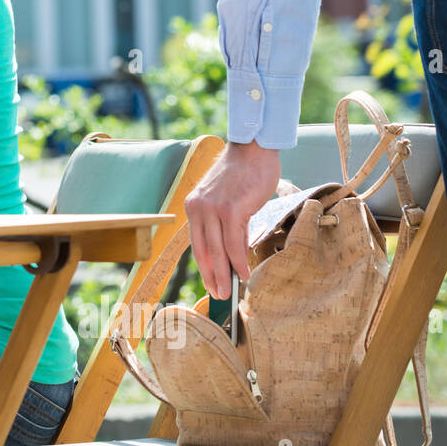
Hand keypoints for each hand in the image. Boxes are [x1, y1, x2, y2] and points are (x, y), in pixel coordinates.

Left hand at [184, 139, 280, 299]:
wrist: (253, 151)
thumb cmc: (242, 175)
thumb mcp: (225, 200)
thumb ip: (223, 223)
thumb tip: (232, 252)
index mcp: (193, 207)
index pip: (196, 243)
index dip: (203, 266)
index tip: (210, 282)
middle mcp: (198, 209)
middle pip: (203, 251)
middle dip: (210, 276)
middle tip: (218, 294)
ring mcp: (213, 210)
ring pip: (217, 250)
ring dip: (224, 274)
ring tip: (229, 290)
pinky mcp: (231, 210)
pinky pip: (233, 243)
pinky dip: (238, 261)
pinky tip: (244, 273)